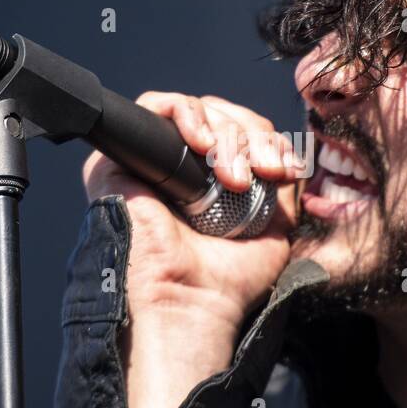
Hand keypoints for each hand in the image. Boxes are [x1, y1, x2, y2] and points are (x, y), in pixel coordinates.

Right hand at [82, 92, 301, 407]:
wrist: (192, 301)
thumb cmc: (227, 280)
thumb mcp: (274, 224)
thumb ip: (279, 183)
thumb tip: (288, 152)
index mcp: (209, 182)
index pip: (240, 132)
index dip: (264, 140)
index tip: (283, 168)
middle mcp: (177, 168)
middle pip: (221, 116)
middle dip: (250, 138)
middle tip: (262, 171)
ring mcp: (147, 162)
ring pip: (194, 109)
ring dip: (225, 135)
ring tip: (233, 176)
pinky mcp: (118, 157)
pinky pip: (153, 106)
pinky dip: (186, 114)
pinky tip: (202, 144)